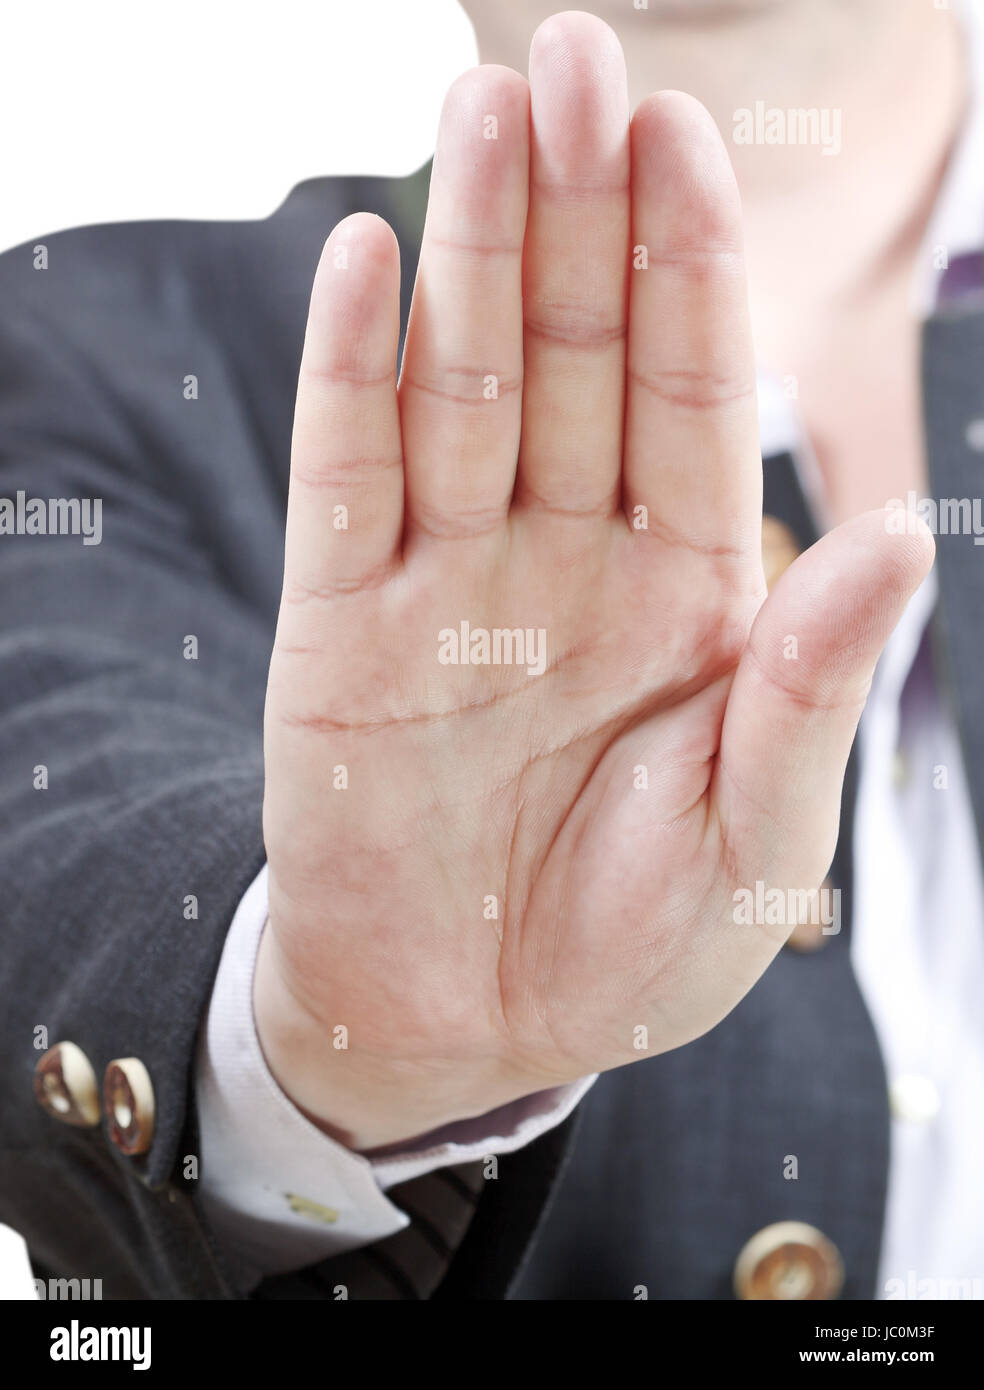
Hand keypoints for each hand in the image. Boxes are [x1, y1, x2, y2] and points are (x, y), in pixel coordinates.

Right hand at [256, 12, 932, 1149]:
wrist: (473, 1023)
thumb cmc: (633, 945)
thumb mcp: (757, 841)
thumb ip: (814, 690)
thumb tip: (905, 537)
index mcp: (683, 586)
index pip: (685, 390)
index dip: (688, 265)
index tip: (688, 135)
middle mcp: (565, 553)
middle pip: (571, 351)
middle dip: (578, 208)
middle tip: (575, 55)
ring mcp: (447, 579)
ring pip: (462, 384)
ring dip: (470, 249)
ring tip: (480, 109)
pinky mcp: (343, 627)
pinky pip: (346, 477)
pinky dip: (351, 374)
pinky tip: (367, 263)